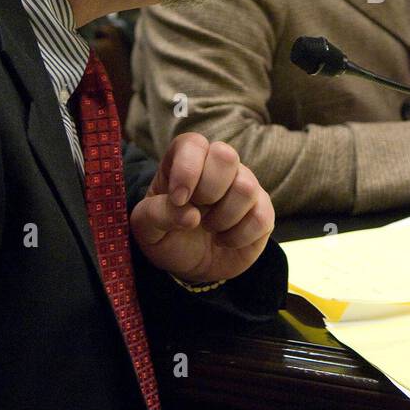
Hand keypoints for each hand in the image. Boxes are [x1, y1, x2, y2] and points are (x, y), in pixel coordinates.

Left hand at [129, 133, 273, 284]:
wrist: (191, 266)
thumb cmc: (167, 237)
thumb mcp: (147, 229)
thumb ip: (157, 215)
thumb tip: (191, 215)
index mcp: (185, 161)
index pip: (193, 143)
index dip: (187, 169)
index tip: (179, 199)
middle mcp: (218, 167)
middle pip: (225, 155)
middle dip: (209, 190)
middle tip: (197, 212)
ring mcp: (244, 185)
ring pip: (246, 187)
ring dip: (223, 218)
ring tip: (210, 228)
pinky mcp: (262, 210)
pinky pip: (261, 217)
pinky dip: (238, 237)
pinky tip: (225, 241)